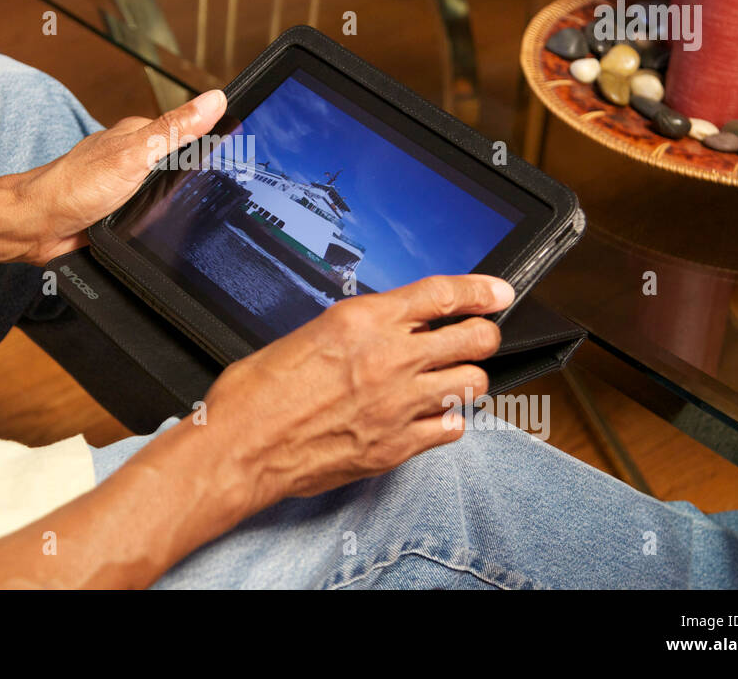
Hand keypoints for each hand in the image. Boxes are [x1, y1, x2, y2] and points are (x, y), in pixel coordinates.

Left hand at [12, 88, 226, 264]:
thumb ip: (174, 129)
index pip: (192, 129)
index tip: (250, 141)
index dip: (221, 136)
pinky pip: (154, 218)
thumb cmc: (73, 187)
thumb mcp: (134, 154)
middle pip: (185, 163)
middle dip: (207, 174)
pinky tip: (175, 231)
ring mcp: (129, 188)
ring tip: (213, 209)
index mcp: (141, 135)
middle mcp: (136, 159)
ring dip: (185, 204)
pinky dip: (165, 224)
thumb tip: (214, 99)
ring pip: (171, 193)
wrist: (35, 228)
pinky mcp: (122, 216)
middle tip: (238, 182)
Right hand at [204, 273, 512, 510]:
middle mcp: (388, 359)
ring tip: (450, 378)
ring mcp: (398, 405)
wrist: (240, 447)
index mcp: (362, 321)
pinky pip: (452, 429)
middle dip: (484, 335)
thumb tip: (386, 327)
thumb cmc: (257, 393)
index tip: (497, 292)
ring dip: (467, 378)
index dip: (480, 290)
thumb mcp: (308, 334)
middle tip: (480, 336)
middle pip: (474, 338)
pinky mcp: (397, 447)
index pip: (443, 295)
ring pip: (472, 383)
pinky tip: (430, 416)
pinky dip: (448, 420)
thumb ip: (357, 329)